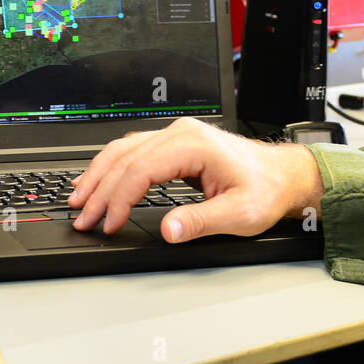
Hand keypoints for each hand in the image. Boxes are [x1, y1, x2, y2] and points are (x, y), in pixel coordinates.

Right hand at [69, 116, 323, 238]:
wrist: (283, 176)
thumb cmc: (266, 190)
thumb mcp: (239, 214)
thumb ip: (200, 222)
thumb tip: (167, 230)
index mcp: (193, 145)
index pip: (140, 170)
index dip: (118, 199)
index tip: (108, 224)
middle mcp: (181, 133)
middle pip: (126, 158)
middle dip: (100, 189)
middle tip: (82, 218)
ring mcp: (177, 135)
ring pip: (125, 150)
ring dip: (100, 175)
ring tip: (80, 200)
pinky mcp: (176, 144)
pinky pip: (135, 151)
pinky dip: (113, 168)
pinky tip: (100, 181)